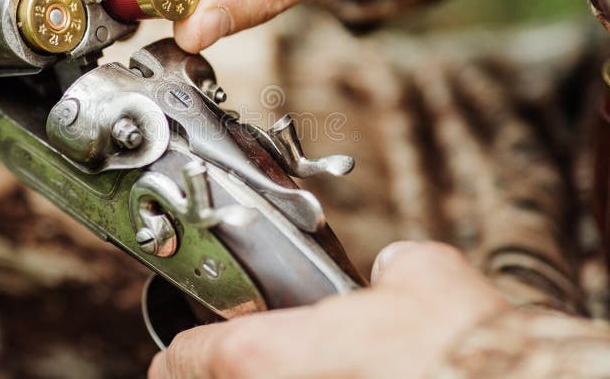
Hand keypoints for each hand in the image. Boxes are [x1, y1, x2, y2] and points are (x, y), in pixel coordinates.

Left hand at [148, 242, 508, 378]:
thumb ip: (388, 270)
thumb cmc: (456, 347)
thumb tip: (394, 275)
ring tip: (301, 369)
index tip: (183, 354)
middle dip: (227, 377)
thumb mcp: (417, 276)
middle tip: (257, 363)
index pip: (184, 361)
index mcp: (265, 359)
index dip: (181, 355)